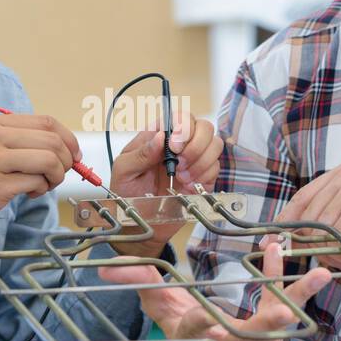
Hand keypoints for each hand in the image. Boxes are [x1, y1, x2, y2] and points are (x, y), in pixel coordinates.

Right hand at [0, 114, 79, 232]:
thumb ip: (22, 141)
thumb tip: (64, 147)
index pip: (47, 122)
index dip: (68, 139)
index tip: (74, 154)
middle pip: (53, 141)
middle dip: (67, 161)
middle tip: (59, 173)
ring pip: (50, 161)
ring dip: (56, 177)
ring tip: (44, 184)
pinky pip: (37, 183)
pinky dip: (41, 190)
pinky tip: (29, 193)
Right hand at [99, 242, 329, 340]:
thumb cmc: (188, 336)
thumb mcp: (162, 313)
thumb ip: (141, 286)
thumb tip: (106, 267)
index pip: (196, 333)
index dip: (200, 326)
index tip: (205, 322)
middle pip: (247, 337)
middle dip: (263, 328)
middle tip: (281, 318)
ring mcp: (256, 339)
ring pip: (277, 322)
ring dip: (297, 301)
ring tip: (318, 279)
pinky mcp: (273, 328)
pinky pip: (286, 303)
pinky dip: (300, 285)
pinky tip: (318, 269)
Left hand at [107, 113, 223, 257]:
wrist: (139, 223)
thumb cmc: (127, 193)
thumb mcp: (124, 170)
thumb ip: (140, 153)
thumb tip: (159, 136)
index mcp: (158, 136)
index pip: (181, 117)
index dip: (183, 127)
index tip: (173, 147)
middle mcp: (179, 145)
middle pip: (204, 126)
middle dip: (195, 145)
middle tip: (179, 164)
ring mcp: (193, 161)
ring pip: (215, 144)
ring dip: (201, 161)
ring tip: (182, 177)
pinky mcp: (203, 179)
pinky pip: (216, 168)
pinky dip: (204, 176)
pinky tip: (188, 186)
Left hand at [276, 156, 340, 267]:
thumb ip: (334, 214)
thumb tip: (294, 235)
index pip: (304, 196)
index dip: (287, 221)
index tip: (272, 239)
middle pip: (307, 215)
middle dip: (311, 243)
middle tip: (333, 257)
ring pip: (318, 231)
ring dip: (332, 252)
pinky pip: (332, 241)